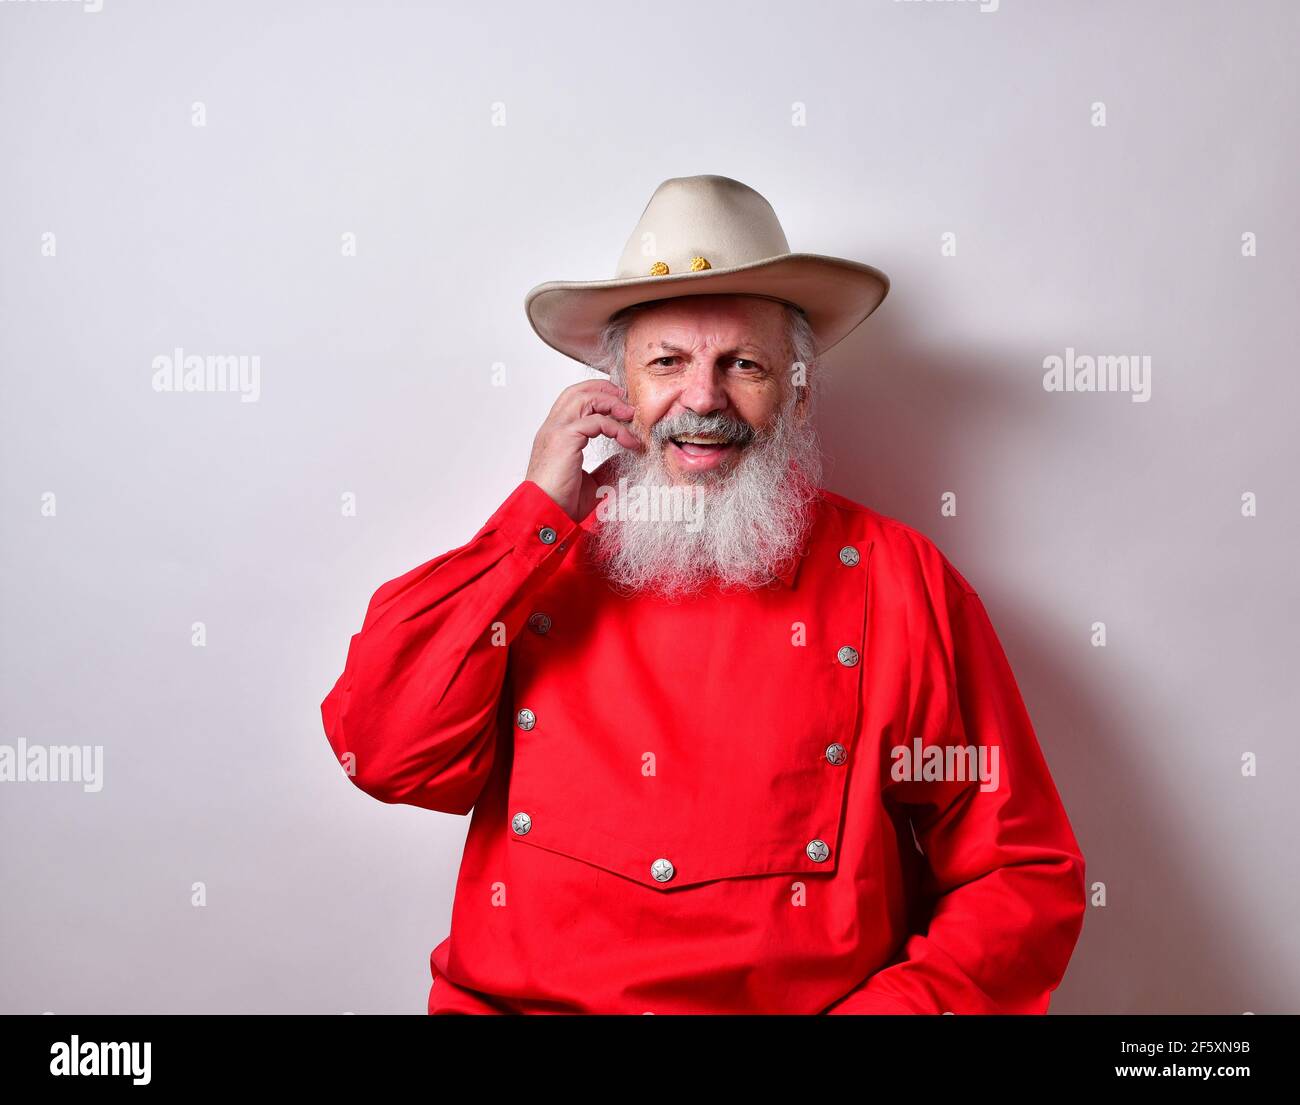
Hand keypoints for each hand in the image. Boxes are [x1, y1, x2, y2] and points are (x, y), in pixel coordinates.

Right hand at [525, 380, 641, 521]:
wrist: (547, 515)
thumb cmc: (562, 503)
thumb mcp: (593, 483)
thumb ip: (607, 467)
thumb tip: (625, 458)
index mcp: (555, 435)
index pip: (574, 401)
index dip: (598, 397)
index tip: (621, 408)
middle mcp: (553, 428)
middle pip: (578, 391)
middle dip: (605, 390)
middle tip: (627, 403)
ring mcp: (556, 430)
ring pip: (585, 398)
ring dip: (611, 402)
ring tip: (630, 415)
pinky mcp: (565, 438)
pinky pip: (597, 421)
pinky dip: (617, 428)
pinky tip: (629, 441)